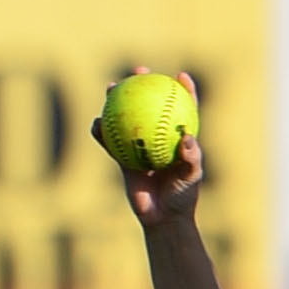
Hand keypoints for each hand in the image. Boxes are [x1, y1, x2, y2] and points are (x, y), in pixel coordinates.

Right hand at [101, 67, 204, 230]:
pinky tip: (96, 123)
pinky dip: (102, 132)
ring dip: (116, 100)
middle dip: (143, 84)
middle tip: (139, 71)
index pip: (182, 108)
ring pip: (125, 117)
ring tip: (111, 87)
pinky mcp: (123, 158)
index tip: (181, 75)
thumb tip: (188, 138)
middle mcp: (157, 137)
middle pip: (148, 104)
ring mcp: (139, 145)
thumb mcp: (191, 177)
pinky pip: (109, 142)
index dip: (183, 90)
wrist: (163, 218)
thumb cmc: (183, 197)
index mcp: (177, 137)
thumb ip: (191, 158)